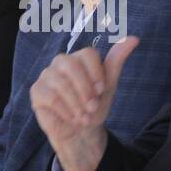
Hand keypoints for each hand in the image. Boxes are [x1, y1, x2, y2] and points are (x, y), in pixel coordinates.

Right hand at [29, 36, 137, 170]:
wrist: (81, 131)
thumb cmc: (93, 106)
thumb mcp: (108, 85)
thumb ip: (117, 60)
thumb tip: (134, 38)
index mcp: (79, 58)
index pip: (88, 53)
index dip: (96, 73)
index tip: (101, 90)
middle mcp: (61, 62)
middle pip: (71, 65)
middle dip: (85, 89)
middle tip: (93, 107)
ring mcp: (46, 75)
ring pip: (60, 83)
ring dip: (76, 104)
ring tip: (84, 117)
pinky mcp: (37, 91)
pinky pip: (50, 97)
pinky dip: (65, 110)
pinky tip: (71, 118)